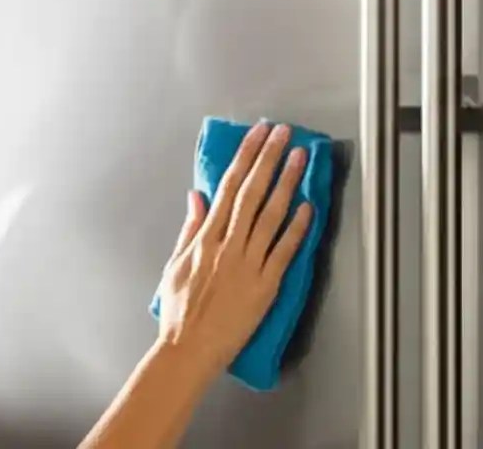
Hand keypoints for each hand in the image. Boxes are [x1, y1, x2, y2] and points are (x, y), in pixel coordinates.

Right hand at [156, 121, 312, 373]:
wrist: (188, 349)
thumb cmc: (178, 312)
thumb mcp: (174, 265)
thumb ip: (189, 229)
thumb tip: (197, 197)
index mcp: (205, 238)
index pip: (228, 186)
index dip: (245, 156)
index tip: (257, 134)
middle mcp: (228, 245)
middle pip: (252, 192)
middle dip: (268, 157)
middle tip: (283, 132)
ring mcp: (248, 264)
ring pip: (271, 215)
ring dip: (286, 183)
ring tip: (300, 158)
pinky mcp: (266, 286)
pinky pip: (285, 251)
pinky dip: (297, 228)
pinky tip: (308, 207)